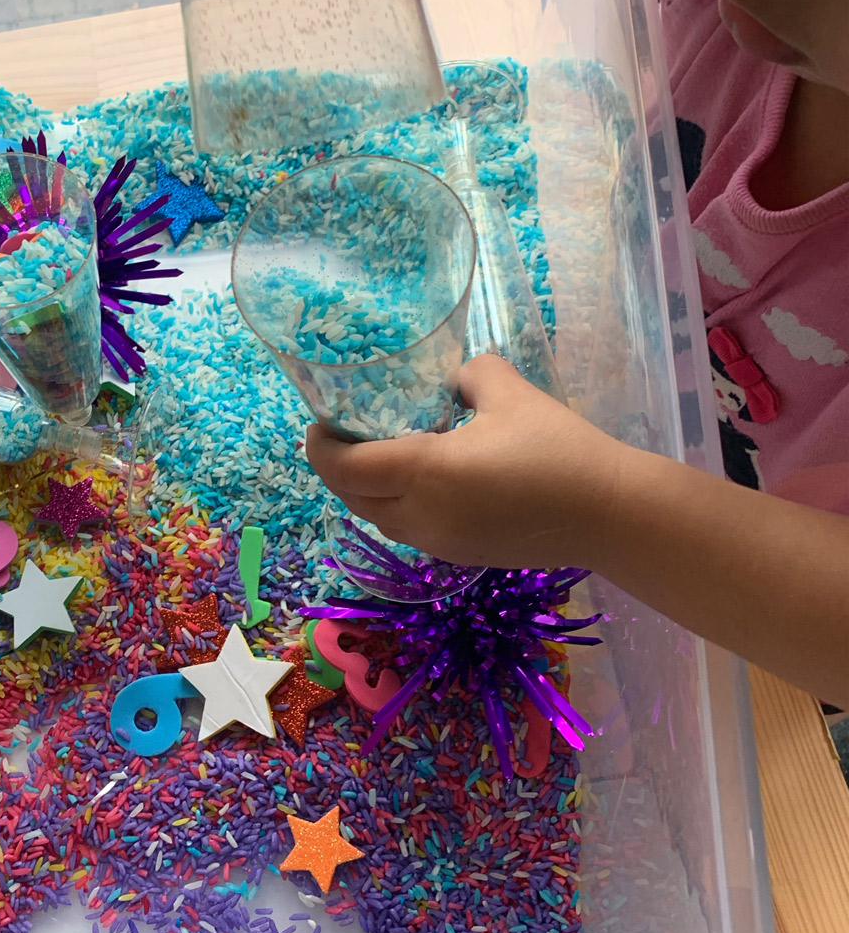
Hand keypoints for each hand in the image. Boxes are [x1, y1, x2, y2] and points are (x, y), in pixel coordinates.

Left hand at [305, 355, 629, 567]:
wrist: (611, 516)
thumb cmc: (559, 449)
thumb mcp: (509, 392)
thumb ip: (469, 375)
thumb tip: (453, 379)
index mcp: (424, 474)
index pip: (344, 468)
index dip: (321, 446)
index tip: (321, 421)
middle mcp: (420, 516)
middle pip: (352, 497)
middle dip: (336, 467)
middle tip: (345, 432)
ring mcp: (439, 544)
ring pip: (377, 518)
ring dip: (365, 490)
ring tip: (377, 453)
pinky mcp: (460, 557)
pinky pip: (407, 530)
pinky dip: (394, 505)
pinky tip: (418, 479)